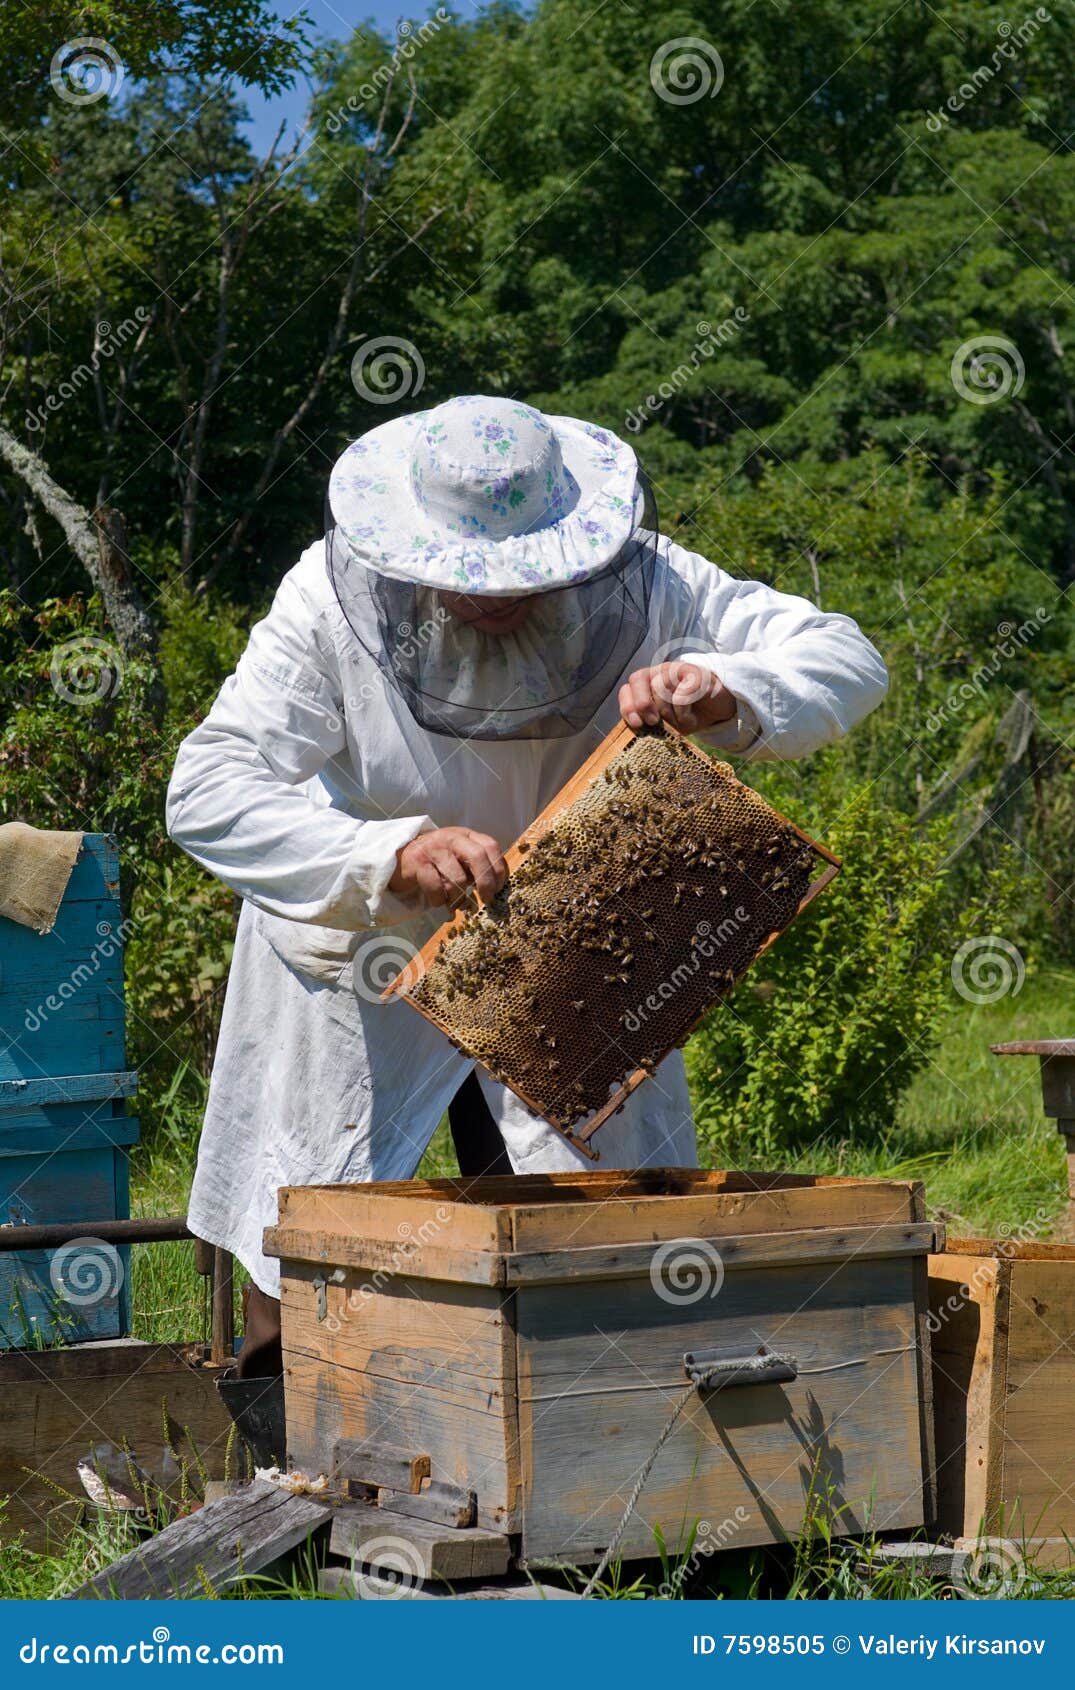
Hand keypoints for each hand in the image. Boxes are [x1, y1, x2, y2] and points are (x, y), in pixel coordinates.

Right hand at [389, 826, 507, 908]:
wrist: (400, 858)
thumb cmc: (437, 862)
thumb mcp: (458, 857)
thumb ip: (475, 866)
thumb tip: (495, 889)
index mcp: (465, 835)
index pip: (490, 846)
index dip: (499, 869)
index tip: (499, 888)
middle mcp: (450, 837)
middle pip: (477, 857)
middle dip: (486, 883)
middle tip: (486, 900)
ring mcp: (433, 848)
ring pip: (457, 878)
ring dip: (458, 897)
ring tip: (454, 902)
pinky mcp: (417, 862)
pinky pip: (437, 888)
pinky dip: (440, 900)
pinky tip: (438, 901)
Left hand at [619, 662, 737, 732]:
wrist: (719, 709)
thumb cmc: (688, 716)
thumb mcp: (665, 723)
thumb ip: (649, 721)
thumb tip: (636, 728)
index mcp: (647, 684)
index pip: (627, 688)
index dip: (627, 705)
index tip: (637, 724)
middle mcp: (659, 672)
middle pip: (638, 679)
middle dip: (642, 704)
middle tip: (653, 722)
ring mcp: (677, 669)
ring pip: (660, 687)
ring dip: (668, 713)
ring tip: (679, 723)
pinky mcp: (695, 674)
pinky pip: (681, 695)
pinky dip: (683, 713)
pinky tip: (690, 718)